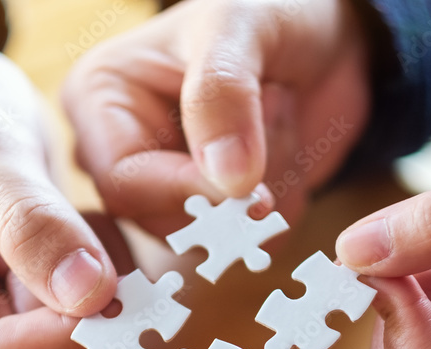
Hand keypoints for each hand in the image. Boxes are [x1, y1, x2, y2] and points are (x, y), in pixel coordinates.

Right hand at [0, 0, 129, 348]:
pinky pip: (74, 320)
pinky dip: (94, 276)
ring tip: (73, 211)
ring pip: (61, 341)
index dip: (64, 334)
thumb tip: (91, 297)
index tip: (124, 291)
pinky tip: (75, 224)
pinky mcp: (5, 321)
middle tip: (102, 230)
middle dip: (80, 304)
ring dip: (92, 284)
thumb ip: (32, 223)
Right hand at [61, 0, 370, 232]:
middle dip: (236, 185)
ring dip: (269, 187)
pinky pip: (251, 244)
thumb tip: (226, 181)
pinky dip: (287, 203)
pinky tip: (291, 145)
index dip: (186, 192)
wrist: (328, 36)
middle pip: (163, 222)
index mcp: (102, 101)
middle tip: (281, 109)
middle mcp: (124, 153)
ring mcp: (172, 190)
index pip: (123, 182)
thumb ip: (223, 93)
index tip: (250, 185)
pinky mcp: (217, 214)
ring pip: (212, 239)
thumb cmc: (271, 9)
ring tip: (283, 112)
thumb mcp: (242, 27)